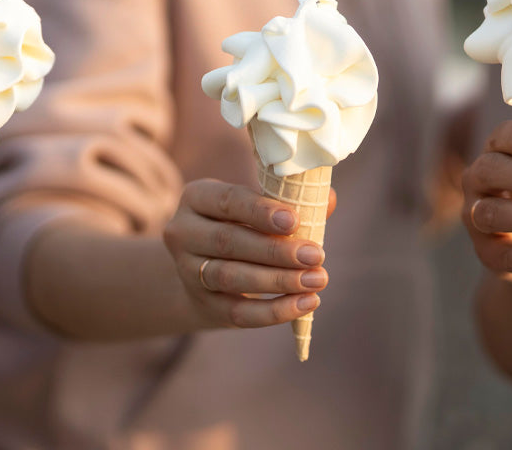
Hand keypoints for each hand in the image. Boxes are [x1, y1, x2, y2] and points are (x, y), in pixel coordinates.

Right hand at [164, 179, 334, 328]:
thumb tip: (327, 199)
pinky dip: (274, 311)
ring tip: (317, 280)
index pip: (227, 201)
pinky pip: (238, 313)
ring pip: (231, 277)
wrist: (207, 270)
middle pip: (228, 242)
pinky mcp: (203, 304)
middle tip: (316, 256)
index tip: (295, 221)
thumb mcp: (257, 208)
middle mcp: (183, 233)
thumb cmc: (243, 226)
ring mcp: (188, 271)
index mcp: (197, 197)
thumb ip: (291, 202)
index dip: (260, 211)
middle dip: (276, 251)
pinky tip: (305, 303)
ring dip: (278, 281)